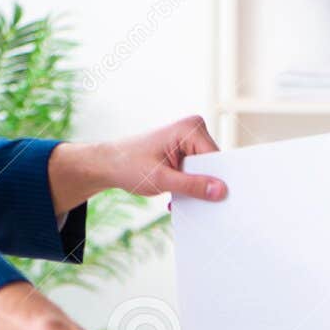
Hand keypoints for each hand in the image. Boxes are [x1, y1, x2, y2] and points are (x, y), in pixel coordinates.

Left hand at [48, 116, 226, 215]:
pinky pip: (198, 173)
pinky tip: (173, 192)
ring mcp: (190, 141)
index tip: (213, 200)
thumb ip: (193, 186)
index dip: (216, 181)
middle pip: (213, 166)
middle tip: (186, 197)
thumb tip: (220, 191)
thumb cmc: (128, 165)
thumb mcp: (162, 179)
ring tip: (174, 193)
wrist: (108, 164)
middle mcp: (193, 130)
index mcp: (190, 129)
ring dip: (194, 188)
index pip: (216, 159)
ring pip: (206, 172)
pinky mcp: (186, 151)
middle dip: (203, 186)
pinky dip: (188, 186)